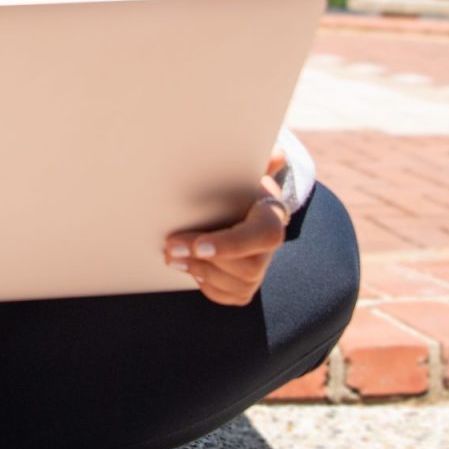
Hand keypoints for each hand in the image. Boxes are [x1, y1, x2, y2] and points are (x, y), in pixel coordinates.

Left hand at [163, 150, 290, 306]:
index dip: (231, 244)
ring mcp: (258, 273)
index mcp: (271, 219)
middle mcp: (270, 251)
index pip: (262, 237)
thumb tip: (277, 153)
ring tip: (172, 256)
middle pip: (246, 267)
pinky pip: (225, 295)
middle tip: (170, 247)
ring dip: (199, 270)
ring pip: (234, 284)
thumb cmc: (237, 189)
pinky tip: (188, 266)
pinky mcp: (243, 289)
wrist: (237, 212)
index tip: (199, 245)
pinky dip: (205, 283)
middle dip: (204, 259)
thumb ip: (259, 160)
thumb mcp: (245, 171)